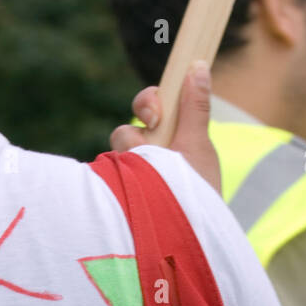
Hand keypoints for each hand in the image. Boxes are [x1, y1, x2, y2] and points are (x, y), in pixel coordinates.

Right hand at [110, 61, 221, 193]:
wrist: (190, 240)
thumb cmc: (200, 194)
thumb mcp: (197, 147)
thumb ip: (195, 108)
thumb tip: (198, 64)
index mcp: (165, 136)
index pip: (149, 105)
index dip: (148, 102)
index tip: (155, 115)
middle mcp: (145, 155)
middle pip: (126, 129)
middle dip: (135, 134)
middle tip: (149, 139)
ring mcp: (131, 177)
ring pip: (117, 152)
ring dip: (132, 160)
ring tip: (151, 179)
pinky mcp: (118, 197)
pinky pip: (106, 177)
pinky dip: (117, 179)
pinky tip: (130, 190)